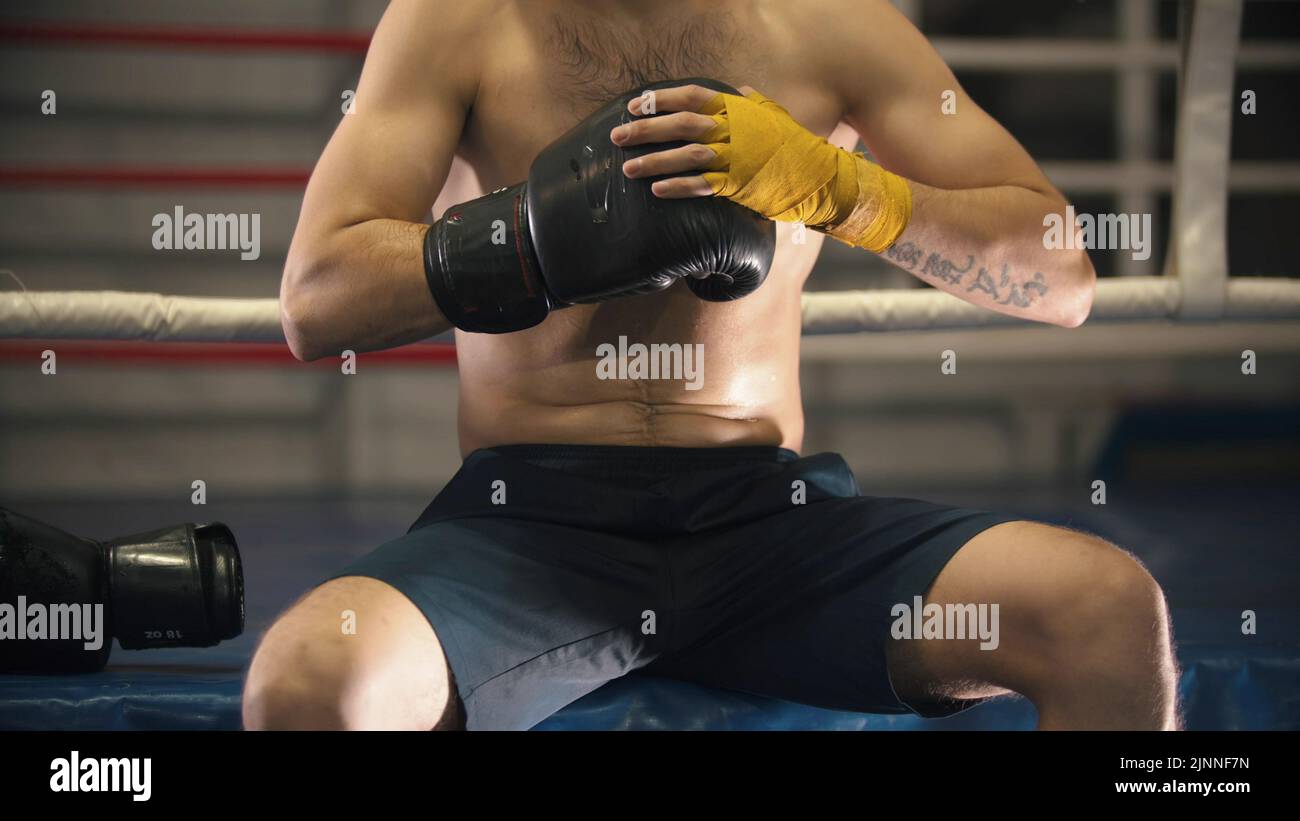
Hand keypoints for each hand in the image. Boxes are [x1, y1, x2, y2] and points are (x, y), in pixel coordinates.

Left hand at [611, 83, 912, 251]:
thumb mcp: (775, 114)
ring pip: (686, 155)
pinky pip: (701, 185)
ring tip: (626, 168)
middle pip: (681, 124)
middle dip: (645, 129)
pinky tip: (656, 191)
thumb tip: (734, 90)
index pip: (692, 97)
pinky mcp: (739, 185)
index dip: (660, 99)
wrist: (822, 175)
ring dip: (653, 161)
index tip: (634, 103)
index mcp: (738, 109)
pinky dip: (677, 186)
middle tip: (616, 136)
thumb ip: (751, 101)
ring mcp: (736, 157)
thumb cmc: (796, 145)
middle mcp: (734, 130)